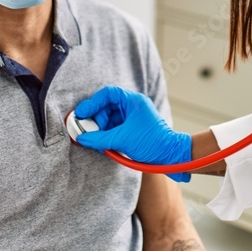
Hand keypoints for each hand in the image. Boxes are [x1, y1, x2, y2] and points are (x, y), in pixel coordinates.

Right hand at [74, 86, 191, 181]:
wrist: (170, 156)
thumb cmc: (152, 143)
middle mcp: (133, 106)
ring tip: (96, 140)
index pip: (108, 94)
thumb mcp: (121, 139)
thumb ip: (99, 138)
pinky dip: (108, 134)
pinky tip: (104, 144)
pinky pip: (115, 127)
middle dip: (96, 119)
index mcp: (133, 101)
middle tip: (87, 131)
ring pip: (110, 118)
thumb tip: (81, 138)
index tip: (81, 114)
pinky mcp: (133, 128)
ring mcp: (133, 117)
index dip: (92, 103)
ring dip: (101, 128)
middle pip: (107, 106)